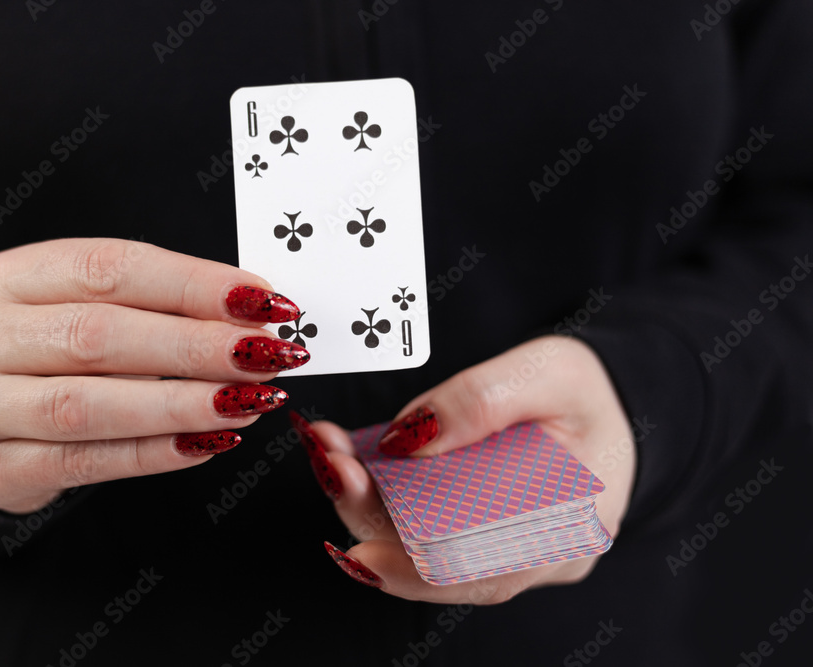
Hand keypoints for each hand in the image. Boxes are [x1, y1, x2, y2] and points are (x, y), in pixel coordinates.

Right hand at [0, 238, 307, 512]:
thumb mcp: (86, 309)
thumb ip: (156, 306)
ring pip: (89, 405)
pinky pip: (83, 462)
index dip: (193, 283)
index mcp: (12, 277)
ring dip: (180, 403)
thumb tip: (251, 314)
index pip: (111, 267)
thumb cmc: (52, 356)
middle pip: (100, 335)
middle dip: (195, 345)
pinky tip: (205, 443)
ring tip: (246, 401)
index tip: (261, 300)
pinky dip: (152, 453)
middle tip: (265, 355)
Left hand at [299, 336, 635, 602]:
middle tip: (329, 460)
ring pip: (423, 555)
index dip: (402, 544)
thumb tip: (406, 439)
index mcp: (570, 526)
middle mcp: (539, 558)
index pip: (475, 566)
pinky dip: (386, 502)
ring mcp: (510, 555)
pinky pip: (428, 533)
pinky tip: (354, 467)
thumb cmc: (587, 391)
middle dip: (369, 513)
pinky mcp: (482, 536)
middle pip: (436, 564)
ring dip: (368, 508)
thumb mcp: (548, 370)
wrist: (610, 402)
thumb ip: (481, 400)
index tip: (349, 485)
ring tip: (332, 457)